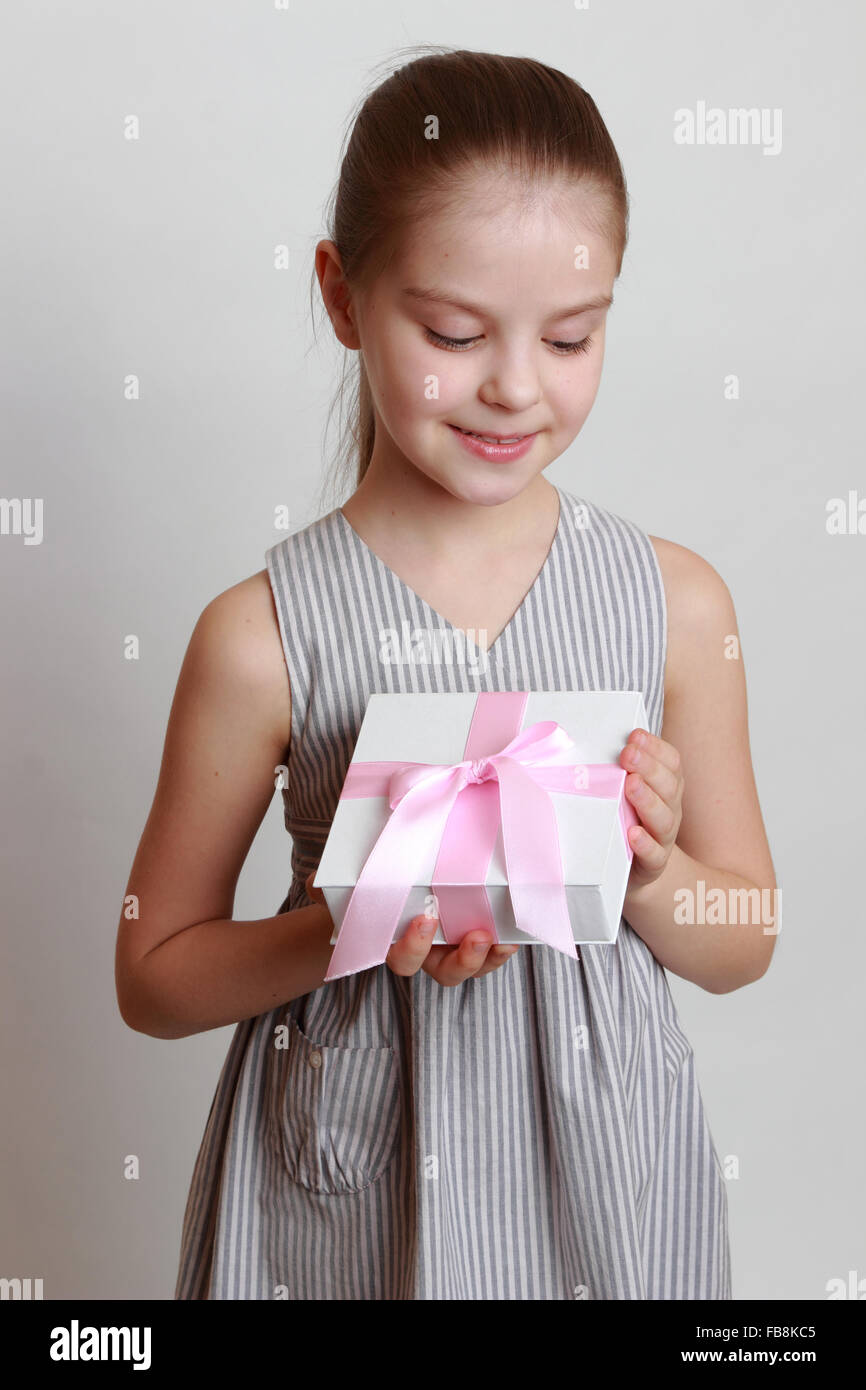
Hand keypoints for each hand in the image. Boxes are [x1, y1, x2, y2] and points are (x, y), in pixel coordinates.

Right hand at [305, 873, 518, 985]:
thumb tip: (315, 884)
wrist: (386, 880)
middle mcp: (425, 951)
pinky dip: (504, 945)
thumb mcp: (346, 884)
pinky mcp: (474, 932)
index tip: (423, 921)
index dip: (412, 947)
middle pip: (444, 972)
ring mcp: (450, 944)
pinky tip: (516, 932)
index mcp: (394, 941)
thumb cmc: (367, 886)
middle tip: (476, 936)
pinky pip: (492, 948)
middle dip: (463, 961)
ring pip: (471, 965)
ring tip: (501, 938)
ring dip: (489, 957)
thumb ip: (329, 885)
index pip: (402, 957)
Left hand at [619, 727, 683, 890]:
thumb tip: (594, 742)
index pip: (671, 762)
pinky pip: (654, 854)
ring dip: (648, 799)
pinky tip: (633, 833)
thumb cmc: (625, 821)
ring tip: (631, 784)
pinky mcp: (654, 864)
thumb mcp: (624, 793)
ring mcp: (663, 838)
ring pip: (664, 818)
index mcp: (666, 788)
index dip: (655, 747)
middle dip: (649, 767)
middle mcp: (670, 810)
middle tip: (628, 754)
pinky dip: (645, 843)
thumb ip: (618, 770)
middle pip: (669, 786)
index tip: (634, 735)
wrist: (630, 870)